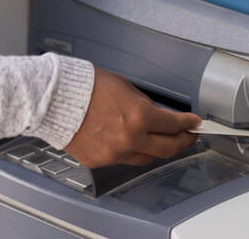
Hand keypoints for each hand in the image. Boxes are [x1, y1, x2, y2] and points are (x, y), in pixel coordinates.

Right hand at [64, 70, 200, 167]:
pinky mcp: (99, 161)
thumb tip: (157, 115)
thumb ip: (143, 103)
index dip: (189, 124)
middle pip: (168, 148)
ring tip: (159, 140)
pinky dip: (128, 150)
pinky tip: (127, 141)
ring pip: (146, 158)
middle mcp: (130, 139)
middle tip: (188, 136)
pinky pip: (122, 159)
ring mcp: (114, 154)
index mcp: (138, 116)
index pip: (174, 125)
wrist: (54, 98)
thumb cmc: (84, 86)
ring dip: (156, 149)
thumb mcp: (123, 86)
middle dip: (183, 141)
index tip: (194, 123)